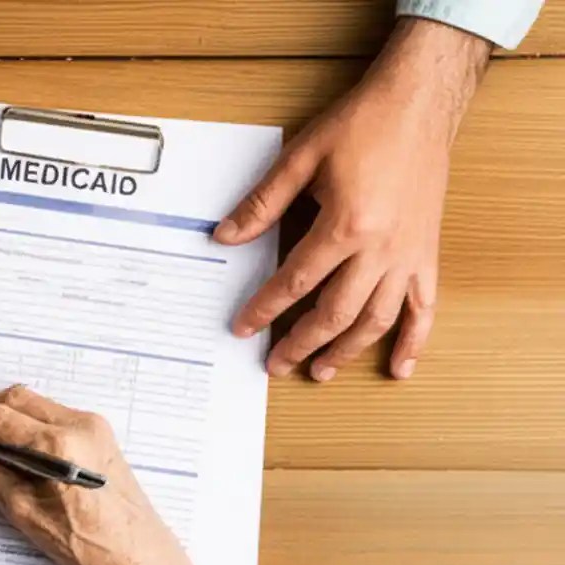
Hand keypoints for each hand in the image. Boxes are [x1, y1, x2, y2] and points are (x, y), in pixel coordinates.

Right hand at [0, 386, 184, 564]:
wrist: (138, 555)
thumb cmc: (88, 543)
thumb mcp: (25, 512)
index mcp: (60, 445)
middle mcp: (80, 425)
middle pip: (17, 399)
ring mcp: (93, 427)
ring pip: (35, 403)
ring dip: (3, 412)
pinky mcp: (99, 434)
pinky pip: (53, 414)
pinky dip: (25, 420)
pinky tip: (11, 442)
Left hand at [215, 18, 489, 381]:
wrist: (418, 103)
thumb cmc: (362, 124)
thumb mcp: (301, 158)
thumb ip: (262, 204)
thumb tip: (226, 236)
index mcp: (346, 225)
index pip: (296, 281)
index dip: (265, 308)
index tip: (244, 327)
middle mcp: (381, 248)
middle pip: (335, 312)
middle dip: (302, 343)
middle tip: (276, 364)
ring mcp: (409, 255)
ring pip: (376, 319)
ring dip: (347, 351)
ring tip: (321, 371)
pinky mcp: (428, 252)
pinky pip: (424, 307)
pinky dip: (413, 341)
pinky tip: (398, 367)